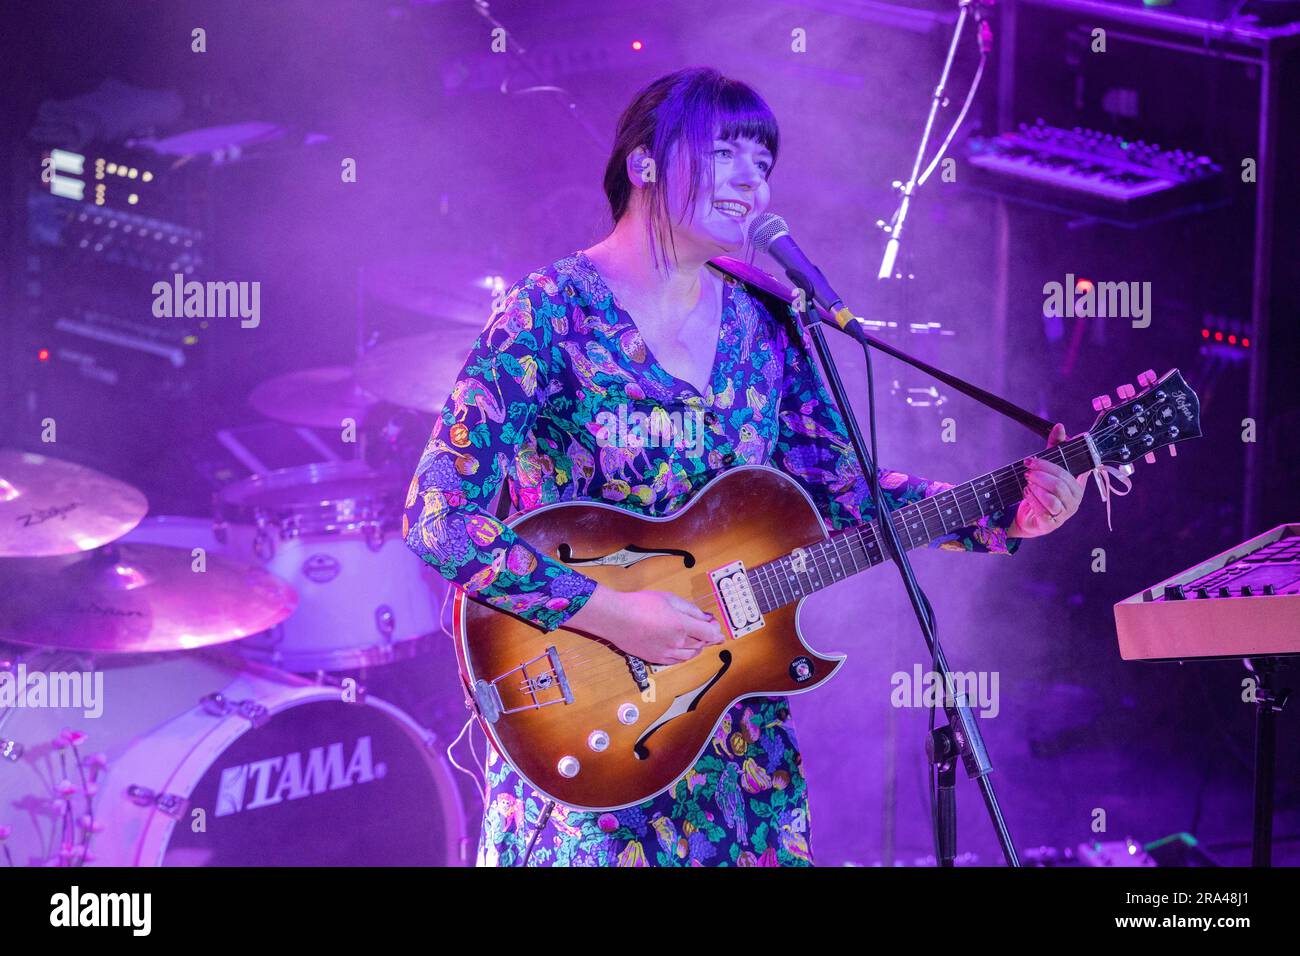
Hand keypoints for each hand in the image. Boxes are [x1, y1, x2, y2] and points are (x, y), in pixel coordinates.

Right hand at [566, 585, 724, 664]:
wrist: (616, 618)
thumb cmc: (641, 603)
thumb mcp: (669, 599)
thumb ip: (690, 609)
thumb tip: (706, 617)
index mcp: (682, 626)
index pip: (709, 633)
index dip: (717, 631)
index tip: (717, 628)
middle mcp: (677, 643)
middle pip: (701, 644)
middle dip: (707, 637)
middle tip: (707, 630)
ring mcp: (667, 653)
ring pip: (690, 655)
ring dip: (697, 647)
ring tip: (696, 639)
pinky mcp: (656, 659)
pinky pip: (677, 660)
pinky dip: (684, 655)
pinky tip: (682, 648)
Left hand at [1010, 423, 1084, 537]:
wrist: (1029, 518)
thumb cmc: (1042, 491)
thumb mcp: (1047, 468)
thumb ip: (1054, 448)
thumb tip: (1060, 426)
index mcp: (1078, 484)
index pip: (1073, 469)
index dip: (1057, 461)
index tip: (1037, 457)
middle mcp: (1074, 500)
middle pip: (1059, 483)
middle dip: (1040, 473)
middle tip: (1027, 469)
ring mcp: (1065, 513)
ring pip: (1053, 497)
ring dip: (1036, 486)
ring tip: (1027, 481)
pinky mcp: (1052, 524)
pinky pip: (1044, 510)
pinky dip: (1033, 498)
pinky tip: (1026, 492)